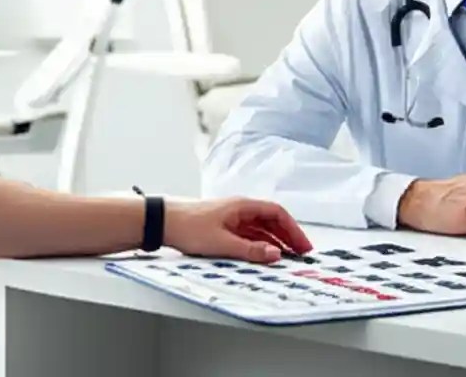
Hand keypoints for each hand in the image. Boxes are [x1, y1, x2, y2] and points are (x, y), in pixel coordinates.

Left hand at [164, 198, 313, 263]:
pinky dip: (260, 245)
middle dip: (288, 237)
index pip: (277, 213)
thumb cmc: (188, 227)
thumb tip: (275, 254)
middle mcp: (240, 209)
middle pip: (271, 221)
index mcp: (243, 206)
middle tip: (301, 254)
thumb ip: (250, 250)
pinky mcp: (224, 227)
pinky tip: (264, 256)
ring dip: (275, 242)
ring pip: (261, 229)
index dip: (293, 229)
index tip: (302, 245)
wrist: (162, 222)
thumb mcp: (222, 243)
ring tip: (287, 258)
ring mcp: (232, 218)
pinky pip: (249, 235)